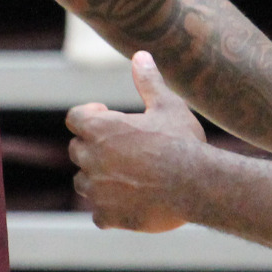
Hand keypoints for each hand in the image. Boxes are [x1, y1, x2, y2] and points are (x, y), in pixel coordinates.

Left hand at [65, 52, 207, 231]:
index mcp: (100, 129)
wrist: (197, 185)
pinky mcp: (109, 216)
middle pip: (76, 150)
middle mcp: (91, 159)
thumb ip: (148, 82)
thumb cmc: (182, 142)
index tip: (107, 116)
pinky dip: (109, 210)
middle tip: (122, 148)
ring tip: (125, 176)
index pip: (74, 117)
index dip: (89, 115)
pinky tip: (129, 204)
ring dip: (97, 179)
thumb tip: (140, 55)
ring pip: (83, 183)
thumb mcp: (167, 106)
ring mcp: (97, 190)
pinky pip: (98, 214)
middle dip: (93, 147)